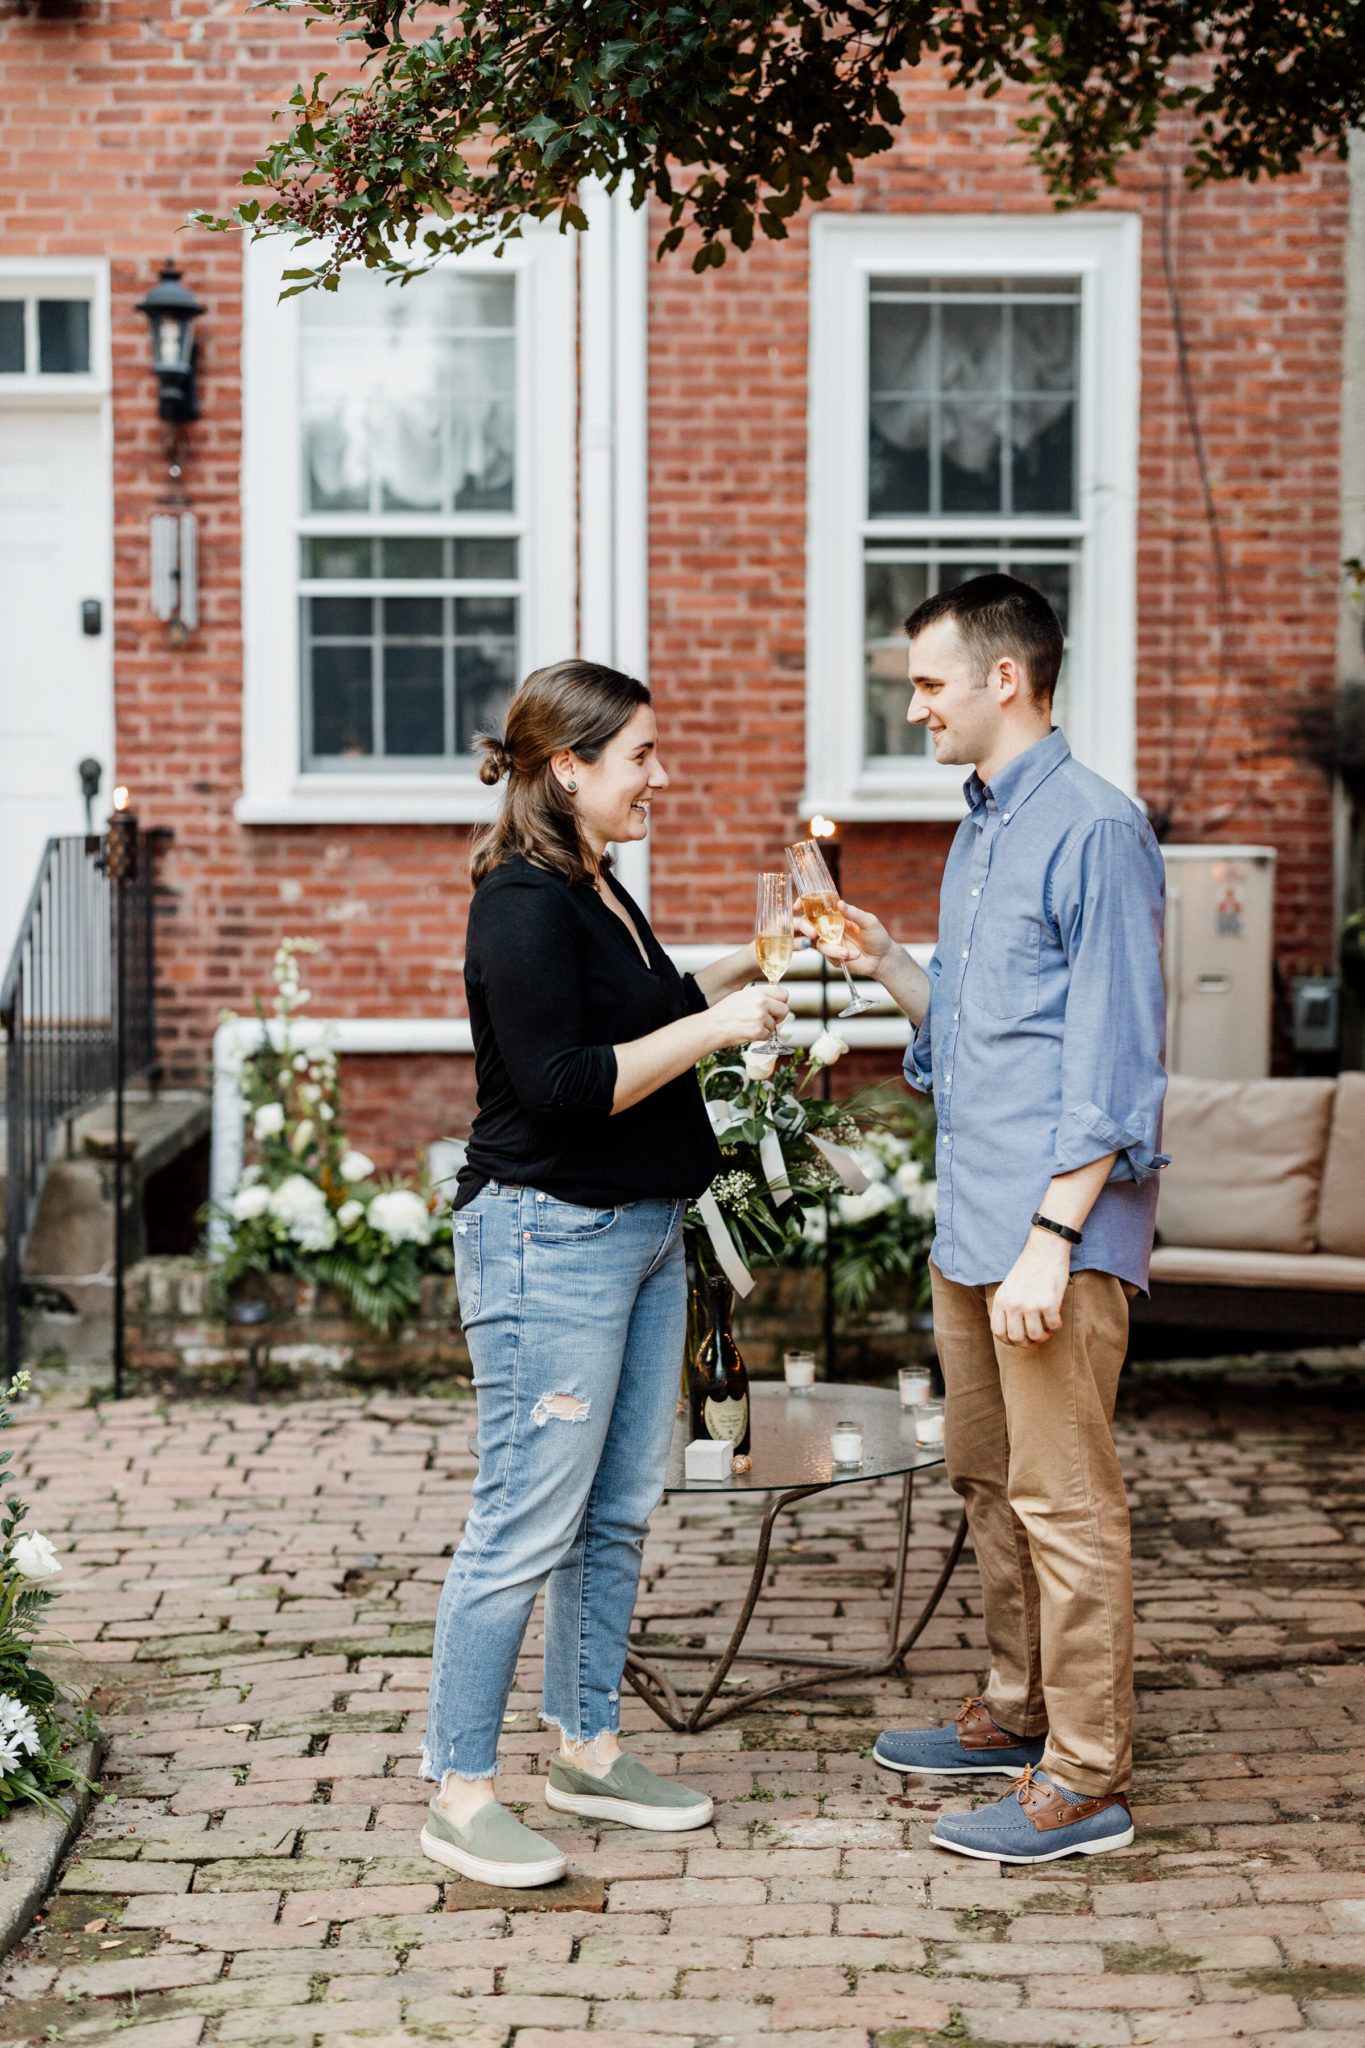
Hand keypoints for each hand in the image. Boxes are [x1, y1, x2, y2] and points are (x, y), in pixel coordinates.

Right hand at [707, 983, 789, 1050]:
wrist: (712, 1027)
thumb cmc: (724, 1013)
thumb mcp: (742, 996)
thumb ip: (760, 996)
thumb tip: (775, 1000)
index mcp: (757, 992)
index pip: (783, 993)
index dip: (781, 1002)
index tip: (776, 1007)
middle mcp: (761, 1002)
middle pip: (784, 1010)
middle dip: (778, 1017)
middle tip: (768, 1020)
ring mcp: (760, 1017)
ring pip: (775, 1025)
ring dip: (766, 1028)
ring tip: (750, 1026)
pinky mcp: (758, 1031)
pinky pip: (768, 1036)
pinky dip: (760, 1037)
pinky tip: (749, 1033)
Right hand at [795, 897, 894, 979]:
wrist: (883, 960)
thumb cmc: (878, 936)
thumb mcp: (869, 922)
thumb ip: (854, 913)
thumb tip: (840, 903)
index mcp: (837, 915)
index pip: (817, 907)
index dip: (805, 904)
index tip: (797, 905)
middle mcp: (830, 927)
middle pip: (809, 925)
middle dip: (807, 929)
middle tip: (813, 934)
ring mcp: (830, 942)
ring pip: (819, 944)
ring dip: (833, 949)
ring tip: (851, 953)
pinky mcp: (833, 957)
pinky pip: (828, 956)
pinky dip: (840, 956)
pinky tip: (854, 955)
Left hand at [990, 1231, 1070, 1348]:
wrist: (1045, 1250)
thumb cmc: (1029, 1268)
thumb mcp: (1009, 1287)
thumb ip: (1008, 1307)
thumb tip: (1015, 1334)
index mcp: (1001, 1300)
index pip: (998, 1332)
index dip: (1010, 1342)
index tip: (1020, 1341)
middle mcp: (1013, 1304)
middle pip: (1016, 1338)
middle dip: (1027, 1343)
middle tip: (1036, 1339)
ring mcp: (1030, 1304)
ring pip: (1036, 1335)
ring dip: (1043, 1336)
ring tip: (1047, 1329)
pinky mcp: (1048, 1303)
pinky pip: (1053, 1326)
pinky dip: (1056, 1326)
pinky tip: (1056, 1318)